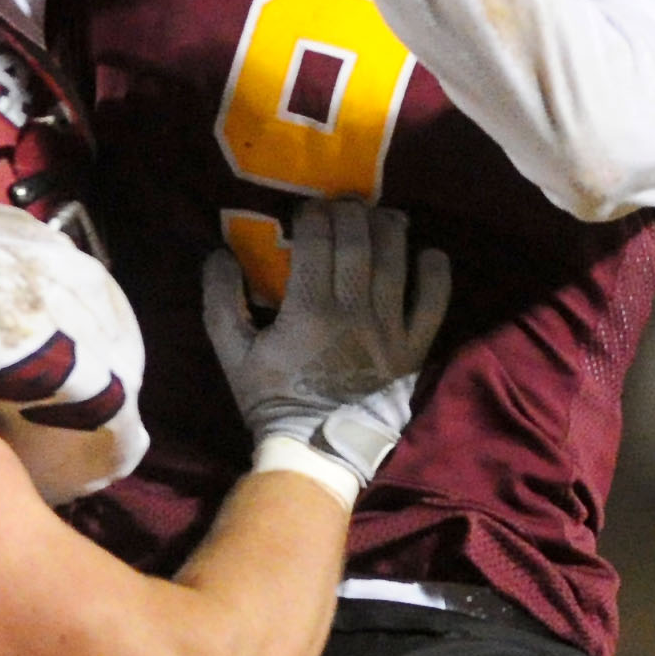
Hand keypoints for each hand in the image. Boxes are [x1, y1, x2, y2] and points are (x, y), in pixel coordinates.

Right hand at [203, 200, 450, 487]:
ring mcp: (389, 331)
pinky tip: (429, 254)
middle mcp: (353, 312)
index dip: (314, 215)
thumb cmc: (272, 399)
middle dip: (351, 213)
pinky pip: (434, 306)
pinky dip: (435, 276)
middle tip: (344, 204)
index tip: (307, 209)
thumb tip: (219, 252)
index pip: (318, 242)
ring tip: (384, 215)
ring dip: (391, 230)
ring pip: (396, 263)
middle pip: (360, 243)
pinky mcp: (413, 351)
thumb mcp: (231, 352)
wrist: (316, 451)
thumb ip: (221, 299)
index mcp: (308, 310)